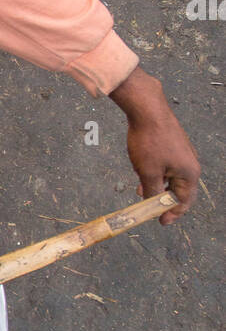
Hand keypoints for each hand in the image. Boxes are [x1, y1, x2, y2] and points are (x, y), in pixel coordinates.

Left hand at [109, 67, 199, 224]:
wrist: (147, 109)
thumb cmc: (149, 140)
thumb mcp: (148, 172)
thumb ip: (152, 192)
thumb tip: (153, 204)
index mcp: (189, 173)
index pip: (184, 201)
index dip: (172, 214)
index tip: (161, 222)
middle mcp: (190, 163)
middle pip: (179, 190)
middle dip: (163, 201)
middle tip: (150, 210)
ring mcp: (183, 152)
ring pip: (171, 177)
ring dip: (157, 186)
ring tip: (140, 191)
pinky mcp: (174, 144)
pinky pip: (167, 165)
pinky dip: (156, 173)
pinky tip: (141, 172)